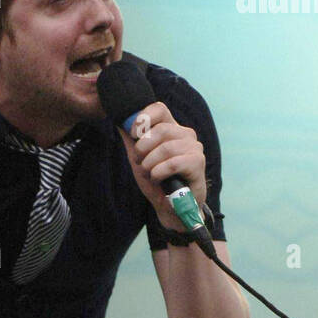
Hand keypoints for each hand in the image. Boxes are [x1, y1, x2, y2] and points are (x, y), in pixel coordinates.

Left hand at [118, 101, 205, 228]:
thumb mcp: (139, 158)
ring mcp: (194, 147)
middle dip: (143, 148)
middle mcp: (185, 134)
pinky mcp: (198, 163)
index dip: (143, 118)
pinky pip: (173, 163)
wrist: (170, 208)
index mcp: (172, 128)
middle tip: (139, 163)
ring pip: (166, 148)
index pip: (159, 109)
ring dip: (149, 164)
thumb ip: (131, 140)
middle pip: (160, 129)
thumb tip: (119, 120)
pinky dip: (159, 173)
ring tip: (149, 174)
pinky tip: (157, 180)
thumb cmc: (157, 181)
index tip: (133, 135)